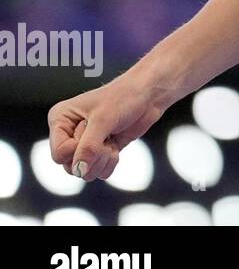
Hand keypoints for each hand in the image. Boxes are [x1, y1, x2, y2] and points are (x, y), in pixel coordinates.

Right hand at [47, 77, 167, 182]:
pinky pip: (99, 172)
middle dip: (94, 155)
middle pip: (70, 166)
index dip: (78, 150)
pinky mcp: (99, 152)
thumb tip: (79, 171)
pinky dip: (110, 162)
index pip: (59, 154)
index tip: (92, 130)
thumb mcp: (103, 120)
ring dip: (103, 159)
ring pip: (85, 172)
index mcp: (60, 119)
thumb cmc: (124, 97)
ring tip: (111, 139)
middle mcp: (68, 133)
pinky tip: (116, 145)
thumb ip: (89, 146)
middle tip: (106, 136)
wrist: (148, 96)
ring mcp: (83, 144)